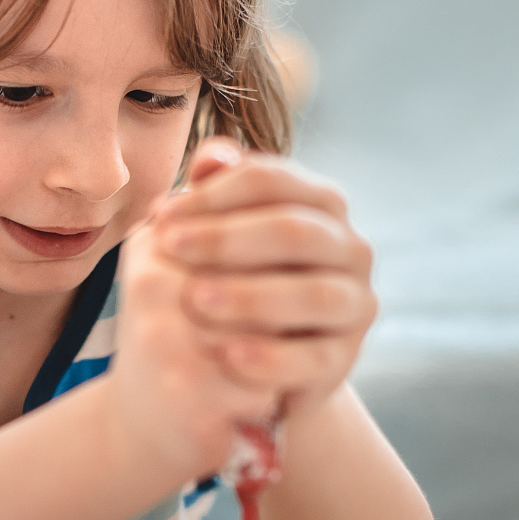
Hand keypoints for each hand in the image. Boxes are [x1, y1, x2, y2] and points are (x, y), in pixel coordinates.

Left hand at [151, 138, 376, 421]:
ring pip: (315, 294)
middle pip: (295, 231)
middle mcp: (350, 248)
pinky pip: (316, 358)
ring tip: (194, 299)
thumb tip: (211, 157)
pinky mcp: (346, 358)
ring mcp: (355, 304)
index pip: (272, 181)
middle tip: (170, 249)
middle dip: (227, 238)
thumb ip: (214, 192)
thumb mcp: (216, 233)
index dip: (215, 194)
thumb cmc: (230, 278)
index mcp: (321, 204)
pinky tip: (226, 355)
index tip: (163, 215)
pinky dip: (272, 357)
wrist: (248, 361)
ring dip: (251, 295)